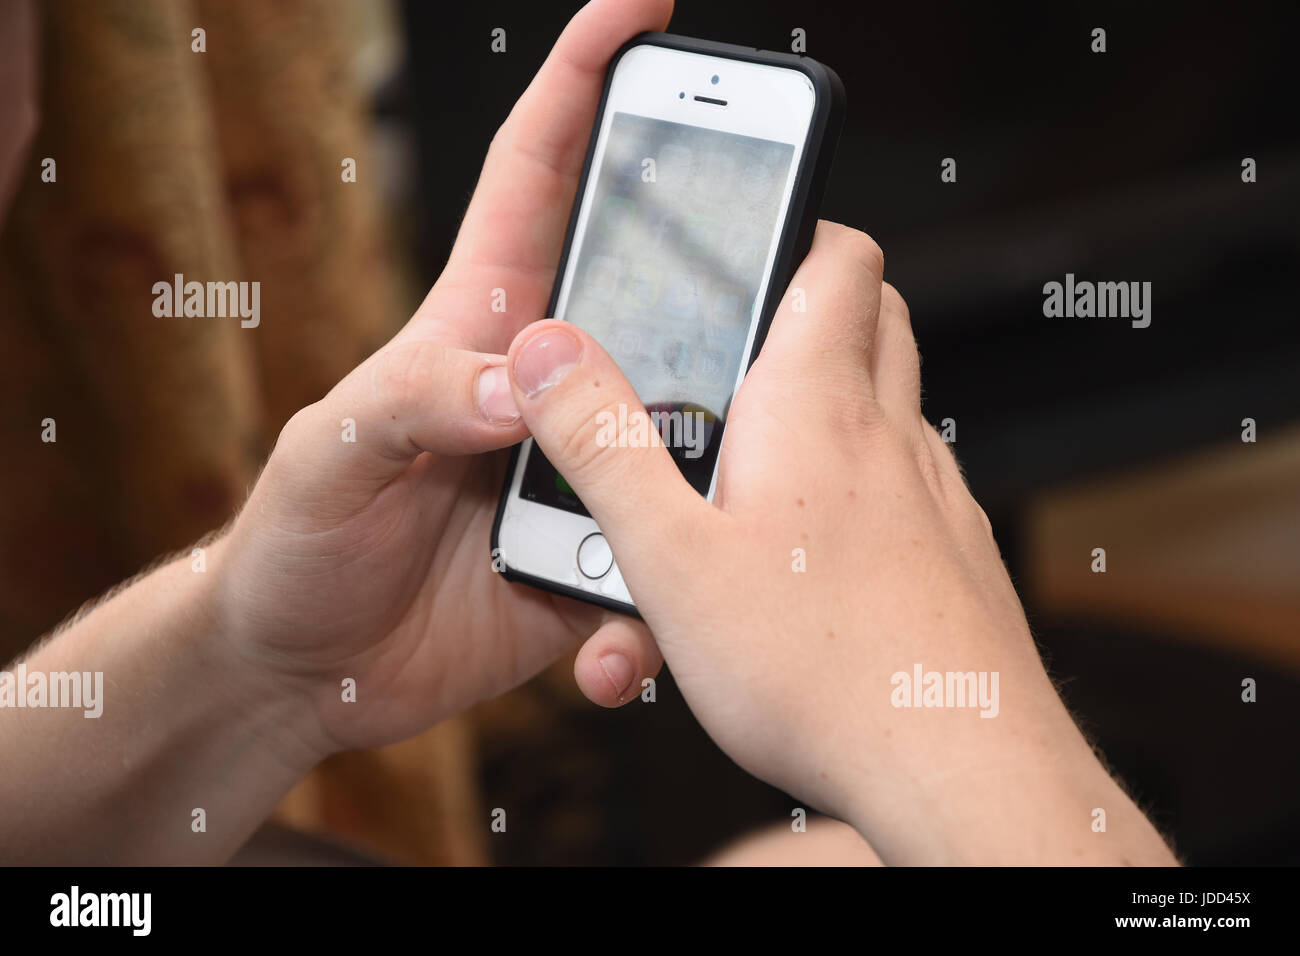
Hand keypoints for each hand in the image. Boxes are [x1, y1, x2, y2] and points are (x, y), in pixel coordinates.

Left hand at [213, 0, 675, 756]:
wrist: (307, 671)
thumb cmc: (297, 541)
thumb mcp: (330, 453)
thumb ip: (413, 401)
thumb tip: (521, 385)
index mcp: (477, 325)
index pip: (539, 174)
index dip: (588, 78)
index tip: (646, 6)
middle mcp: (547, 384)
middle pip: (651, 284)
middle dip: (723, 247)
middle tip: (790, 236)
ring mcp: (581, 467)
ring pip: (686, 425)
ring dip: (724, 448)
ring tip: (742, 478)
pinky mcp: (599, 553)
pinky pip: (663, 559)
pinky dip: (664, 602)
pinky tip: (632, 644)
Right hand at [503, 222, 1177, 863]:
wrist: (957, 768)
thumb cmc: (819, 669)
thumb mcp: (668, 558)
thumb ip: (603, 447)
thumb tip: (547, 354)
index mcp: (816, 405)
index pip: (838, 256)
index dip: (797, 227)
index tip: (748, 239)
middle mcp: (889, 433)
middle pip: (875, 312)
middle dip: (817, 300)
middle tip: (746, 334)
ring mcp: (935, 493)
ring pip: (895, 397)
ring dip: (842, 388)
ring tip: (765, 443)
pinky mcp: (955, 552)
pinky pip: (911, 479)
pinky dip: (868, 474)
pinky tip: (818, 541)